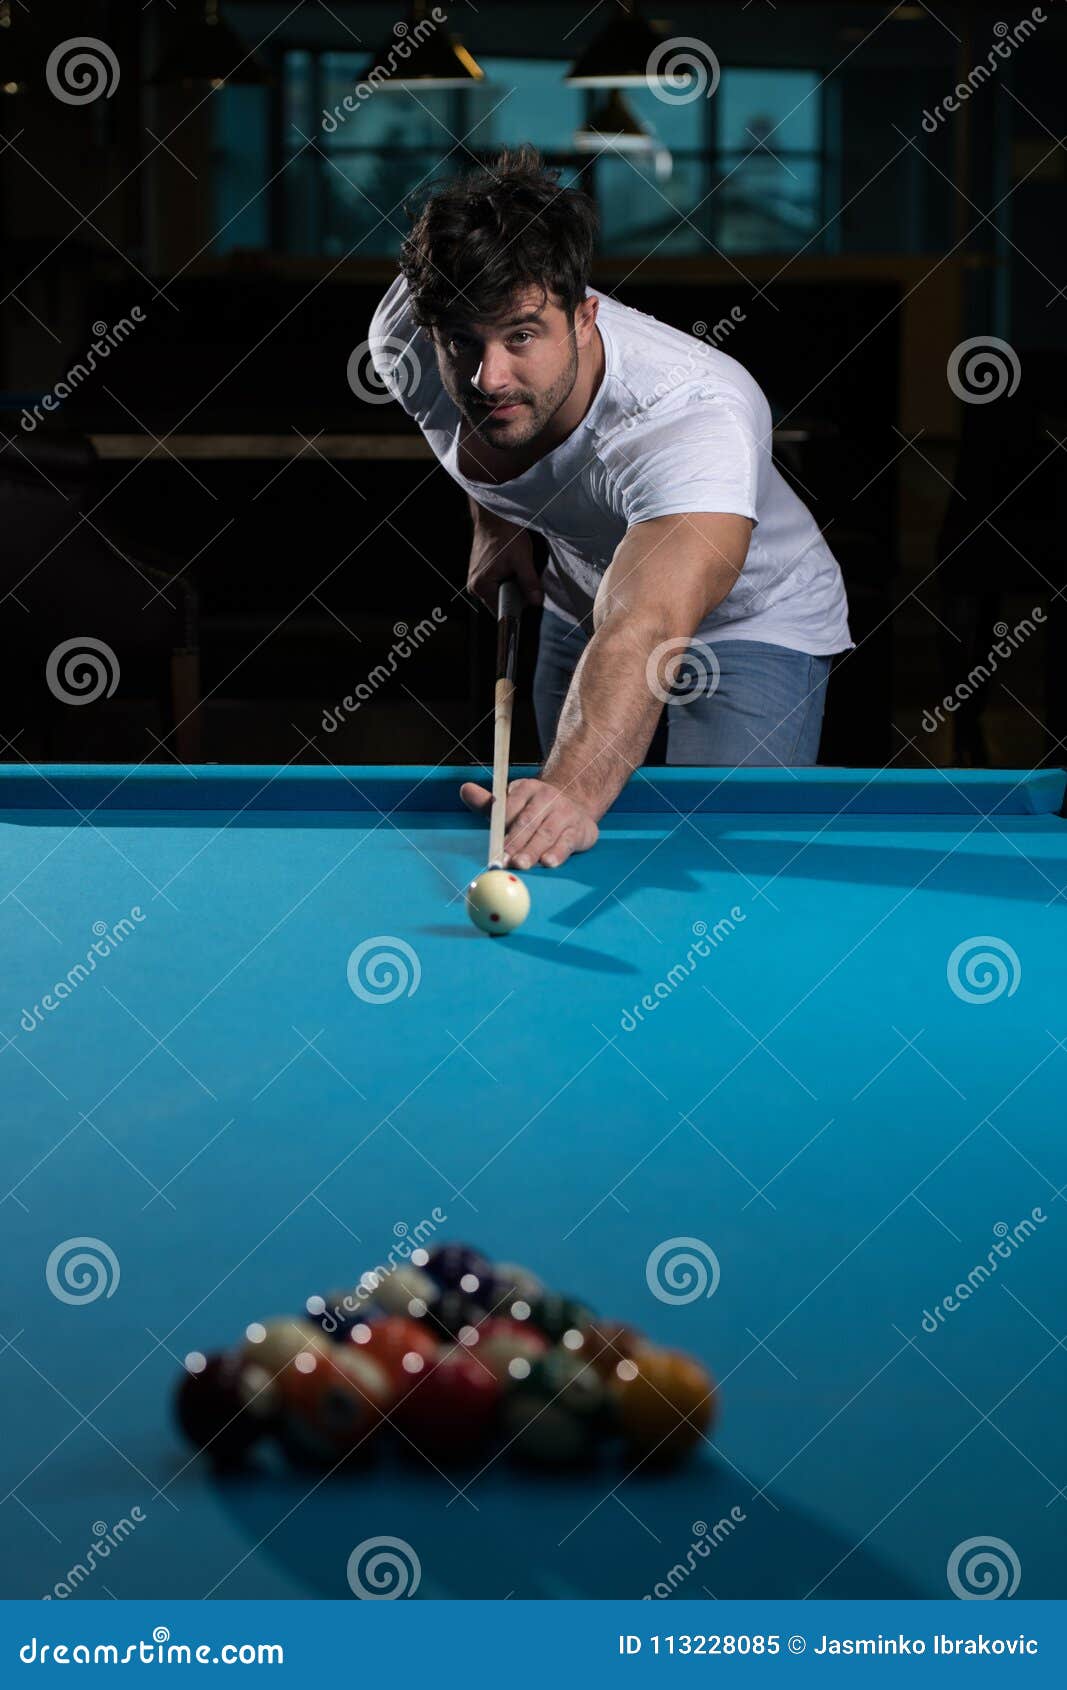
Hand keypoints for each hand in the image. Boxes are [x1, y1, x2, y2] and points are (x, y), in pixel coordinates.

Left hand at [459, 777, 598, 868]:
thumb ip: (488, 803)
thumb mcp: (512, 804)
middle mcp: (547, 798)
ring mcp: (564, 813)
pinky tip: (548, 863)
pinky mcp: (579, 829)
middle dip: (515, 842)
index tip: (493, 844)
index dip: (501, 826)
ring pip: (546, 834)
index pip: (512, 806)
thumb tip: (464, 789)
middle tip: (504, 860)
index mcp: (527, 789)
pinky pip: (567, 842)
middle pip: (528, 822)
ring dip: (533, 851)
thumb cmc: (534, 811)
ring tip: (521, 864)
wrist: (575, 804)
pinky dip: (558, 853)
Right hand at [467, 521, 542, 610]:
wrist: (495, 517)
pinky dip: (506, 577)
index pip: (503, 610)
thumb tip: (536, 601)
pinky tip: (509, 564)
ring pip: (501, 592)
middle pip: (501, 602)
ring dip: (512, 584)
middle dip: (516, 591)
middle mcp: (475, 585)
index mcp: (481, 586)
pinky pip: (497, 584)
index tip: (527, 593)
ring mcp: (476, 579)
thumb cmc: (505, 534)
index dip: (518, 602)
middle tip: (520, 572)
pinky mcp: (480, 573)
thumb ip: (530, 583)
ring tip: (514, 565)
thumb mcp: (523, 560)